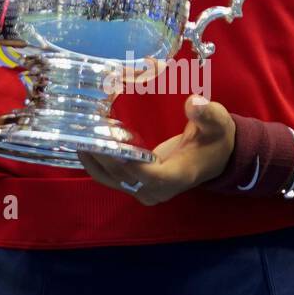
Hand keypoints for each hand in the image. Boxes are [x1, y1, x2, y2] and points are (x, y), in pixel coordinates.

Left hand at [78, 95, 235, 205]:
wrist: (216, 156)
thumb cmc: (215, 138)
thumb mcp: (217, 122)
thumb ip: (207, 114)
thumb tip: (194, 103)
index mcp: (179, 175)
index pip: (149, 176)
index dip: (129, 163)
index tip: (110, 142)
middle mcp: (159, 190)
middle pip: (124, 178)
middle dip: (102, 157)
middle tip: (82, 132)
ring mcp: (147, 191)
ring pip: (112, 181)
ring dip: (93, 161)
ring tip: (76, 137)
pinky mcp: (138, 186)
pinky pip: (112, 179)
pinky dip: (97, 165)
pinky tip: (83, 146)